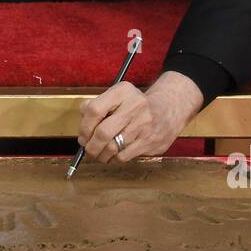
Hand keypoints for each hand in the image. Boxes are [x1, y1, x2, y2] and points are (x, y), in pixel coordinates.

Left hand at [77, 71, 204, 163]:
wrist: (168, 110)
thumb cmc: (134, 106)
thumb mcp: (117, 97)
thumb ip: (96, 106)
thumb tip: (82, 127)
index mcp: (122, 91)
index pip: (94, 110)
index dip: (84, 127)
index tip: (83, 136)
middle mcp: (135, 105)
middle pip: (103, 132)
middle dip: (91, 146)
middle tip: (88, 150)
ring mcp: (145, 124)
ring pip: (113, 147)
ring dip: (101, 155)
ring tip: (99, 154)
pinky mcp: (150, 140)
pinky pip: (124, 156)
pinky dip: (114, 159)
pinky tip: (114, 155)